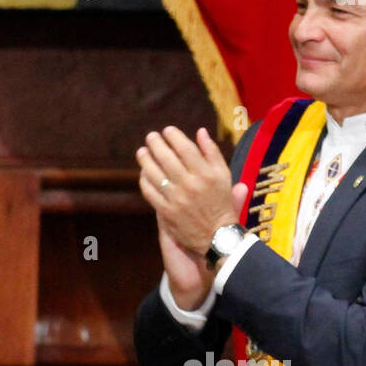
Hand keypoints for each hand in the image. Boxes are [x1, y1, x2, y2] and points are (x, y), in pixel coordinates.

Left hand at [137, 125, 246, 255]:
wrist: (217, 235)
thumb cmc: (221, 201)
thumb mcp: (223, 175)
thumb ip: (211, 152)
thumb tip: (200, 131)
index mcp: (206, 174)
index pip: (185, 148)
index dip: (174, 136)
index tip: (167, 130)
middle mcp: (190, 185)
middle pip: (167, 158)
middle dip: (156, 144)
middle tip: (151, 136)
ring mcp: (176, 199)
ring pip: (154, 174)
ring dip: (145, 160)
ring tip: (142, 152)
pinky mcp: (166, 211)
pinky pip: (150, 192)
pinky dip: (144, 180)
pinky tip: (143, 173)